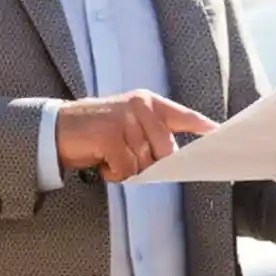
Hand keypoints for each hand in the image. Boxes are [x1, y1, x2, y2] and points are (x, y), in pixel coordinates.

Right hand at [56, 89, 217, 180]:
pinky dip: (114, 173)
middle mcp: (139, 106)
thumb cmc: (96, 131)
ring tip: (109, 156)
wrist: (56, 128)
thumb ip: (150, 134)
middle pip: (165, 150)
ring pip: (144, 163)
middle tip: (125, 157)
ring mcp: (125, 119)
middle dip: (148, 163)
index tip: (219, 133)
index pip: (182, 115)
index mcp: (147, 102)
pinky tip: (102, 162)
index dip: (202, 125)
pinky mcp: (111, 134)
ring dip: (126, 169)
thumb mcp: (127, 123)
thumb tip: (172, 158)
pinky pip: (126, 168)